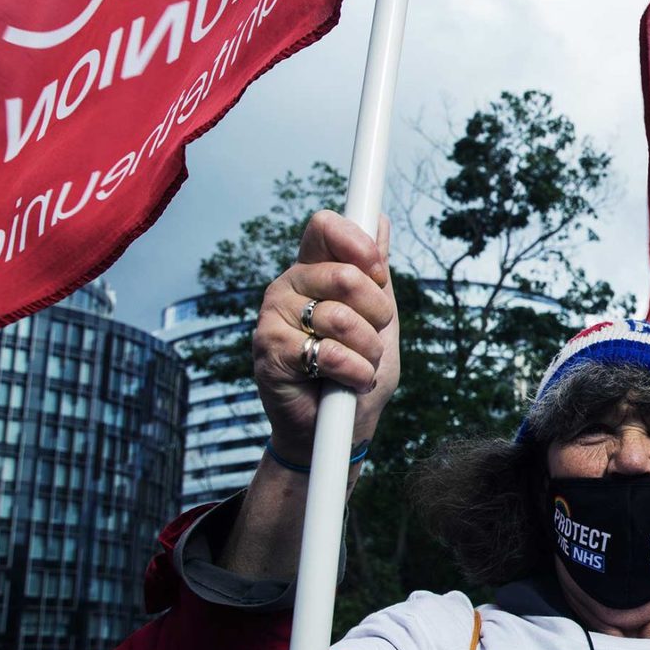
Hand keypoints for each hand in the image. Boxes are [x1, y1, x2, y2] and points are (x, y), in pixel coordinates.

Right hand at [253, 210, 400, 461]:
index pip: (324, 227)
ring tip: (359, 367)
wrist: (340, 428)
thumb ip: (375, 273)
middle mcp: (289, 287)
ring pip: (341, 317)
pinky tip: (347, 383)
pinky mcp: (270, 350)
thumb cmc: (357, 372)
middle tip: (372, 338)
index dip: (357, 243)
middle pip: (344, 274)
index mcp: (313, 272)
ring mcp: (274, 317)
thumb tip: (378, 220)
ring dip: (367, 351)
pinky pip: (330, 352)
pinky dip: (354, 373)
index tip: (378, 272)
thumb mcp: (378, 319)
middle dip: (377, 313)